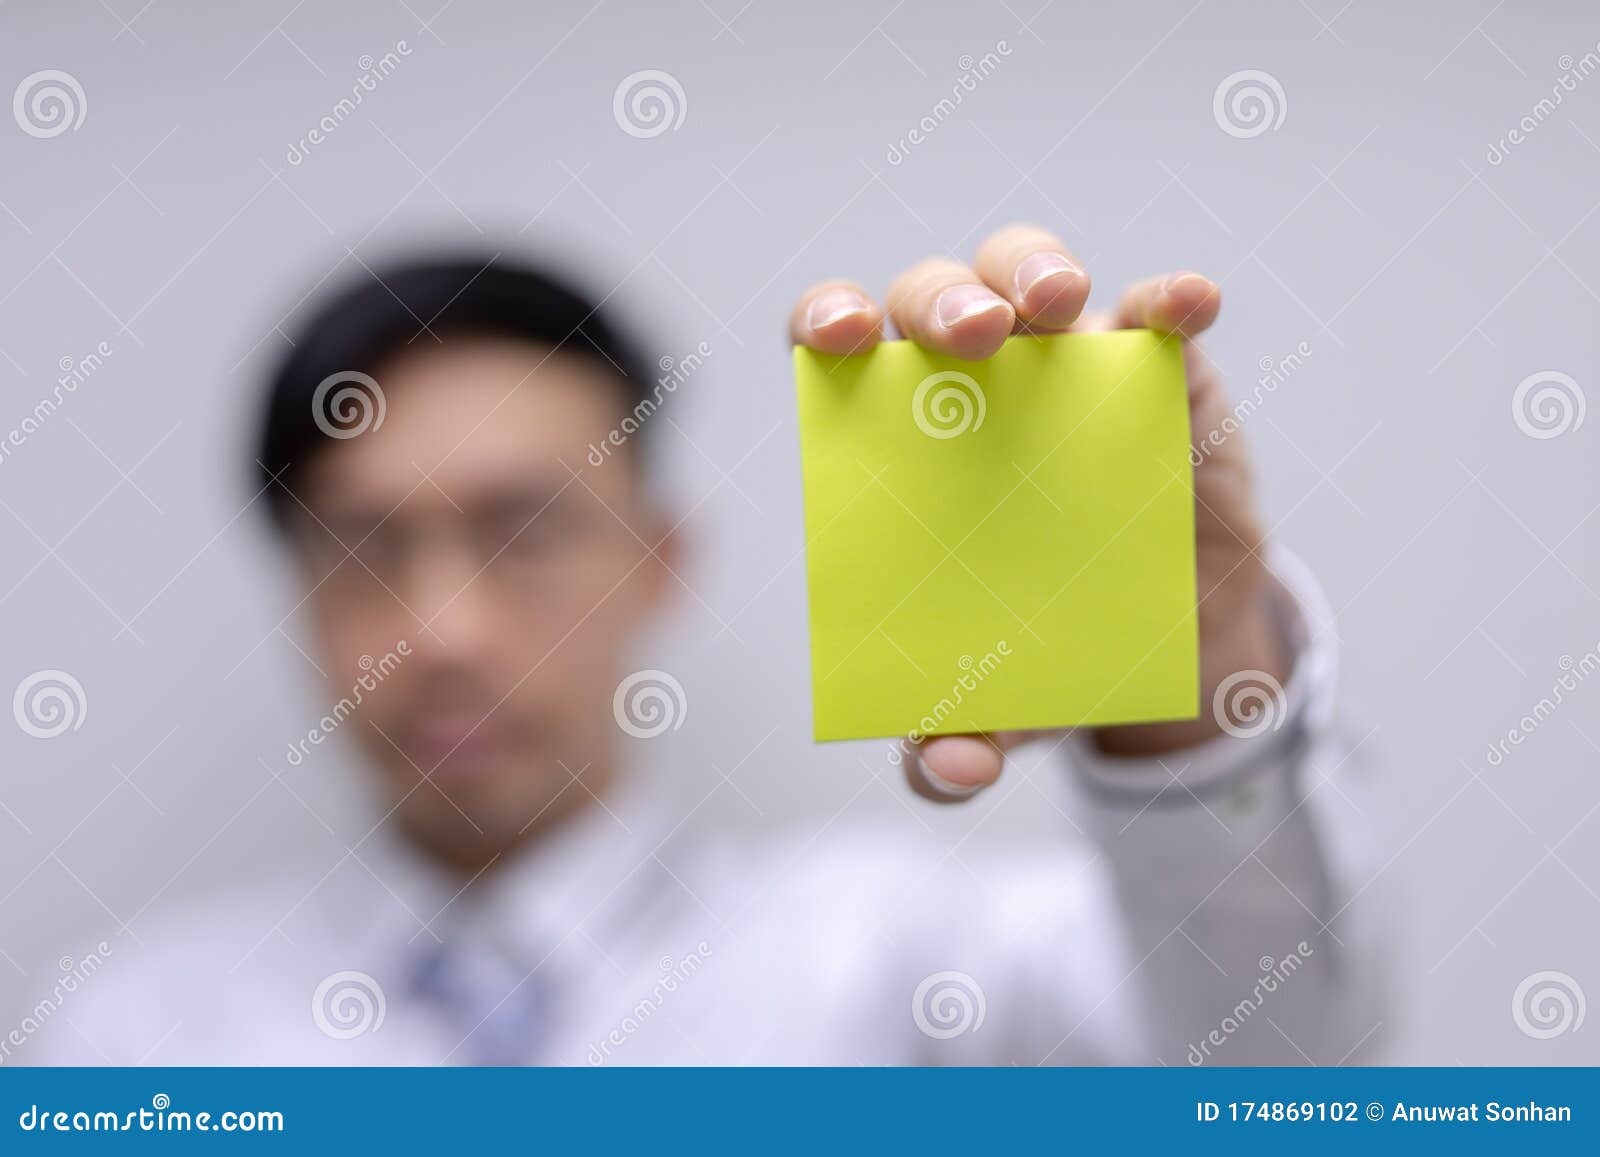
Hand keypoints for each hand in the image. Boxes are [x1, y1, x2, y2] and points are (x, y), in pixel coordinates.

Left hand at [788, 224, 1289, 801]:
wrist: (1165, 649)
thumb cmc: (1044, 650)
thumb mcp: (994, 709)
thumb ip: (950, 747)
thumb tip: (952, 773)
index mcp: (896, 440)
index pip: (838, 348)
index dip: (828, 318)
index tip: (840, 341)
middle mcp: (969, 379)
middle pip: (931, 296)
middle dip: (942, 298)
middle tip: (972, 338)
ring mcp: (1064, 364)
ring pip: (1029, 272)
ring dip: (1036, 270)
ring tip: (1056, 309)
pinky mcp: (1158, 369)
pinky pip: (1158, 313)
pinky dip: (1170, 299)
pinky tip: (1182, 309)